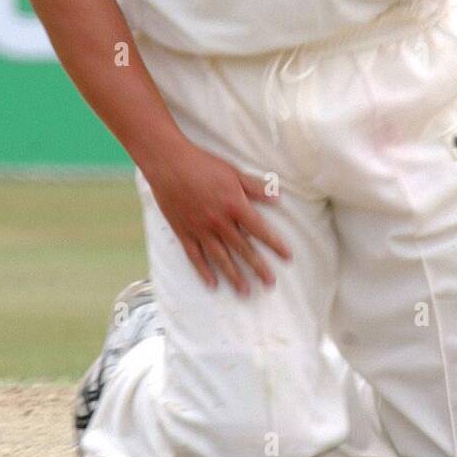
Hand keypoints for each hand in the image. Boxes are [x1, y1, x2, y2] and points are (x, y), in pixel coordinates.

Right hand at [143, 139, 291, 295]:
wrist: (168, 164)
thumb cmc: (203, 164)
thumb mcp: (233, 172)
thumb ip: (255, 187)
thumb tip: (278, 197)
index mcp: (234, 205)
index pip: (259, 229)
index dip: (275, 244)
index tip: (287, 257)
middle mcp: (219, 222)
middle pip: (242, 249)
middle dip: (258, 267)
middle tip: (270, 283)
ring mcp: (200, 230)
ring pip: (221, 258)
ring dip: (234, 276)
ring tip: (245, 292)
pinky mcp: (184, 233)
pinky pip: (195, 257)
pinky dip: (204, 272)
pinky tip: (213, 284)